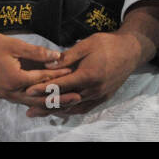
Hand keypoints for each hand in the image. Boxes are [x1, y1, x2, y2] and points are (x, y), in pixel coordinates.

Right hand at [0, 24, 67, 107]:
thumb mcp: (13, 44)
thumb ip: (35, 52)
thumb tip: (56, 56)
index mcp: (14, 79)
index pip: (42, 79)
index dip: (58, 74)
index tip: (72, 71)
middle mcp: (10, 92)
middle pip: (40, 99)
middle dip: (59, 98)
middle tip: (78, 97)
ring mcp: (5, 95)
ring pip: (31, 103)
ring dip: (48, 102)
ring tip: (65, 101)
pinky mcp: (1, 94)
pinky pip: (22, 100)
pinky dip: (35, 100)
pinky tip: (44, 99)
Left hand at [24, 28, 151, 116]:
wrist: (130, 50)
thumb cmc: (106, 44)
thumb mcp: (84, 45)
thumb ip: (66, 57)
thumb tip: (47, 65)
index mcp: (88, 75)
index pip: (61, 85)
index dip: (43, 89)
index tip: (28, 91)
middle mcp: (95, 89)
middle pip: (66, 100)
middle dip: (47, 106)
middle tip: (29, 111)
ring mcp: (100, 95)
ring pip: (75, 107)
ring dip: (58, 111)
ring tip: (41, 113)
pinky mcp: (104, 97)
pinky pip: (86, 107)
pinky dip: (72, 110)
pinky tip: (62, 111)